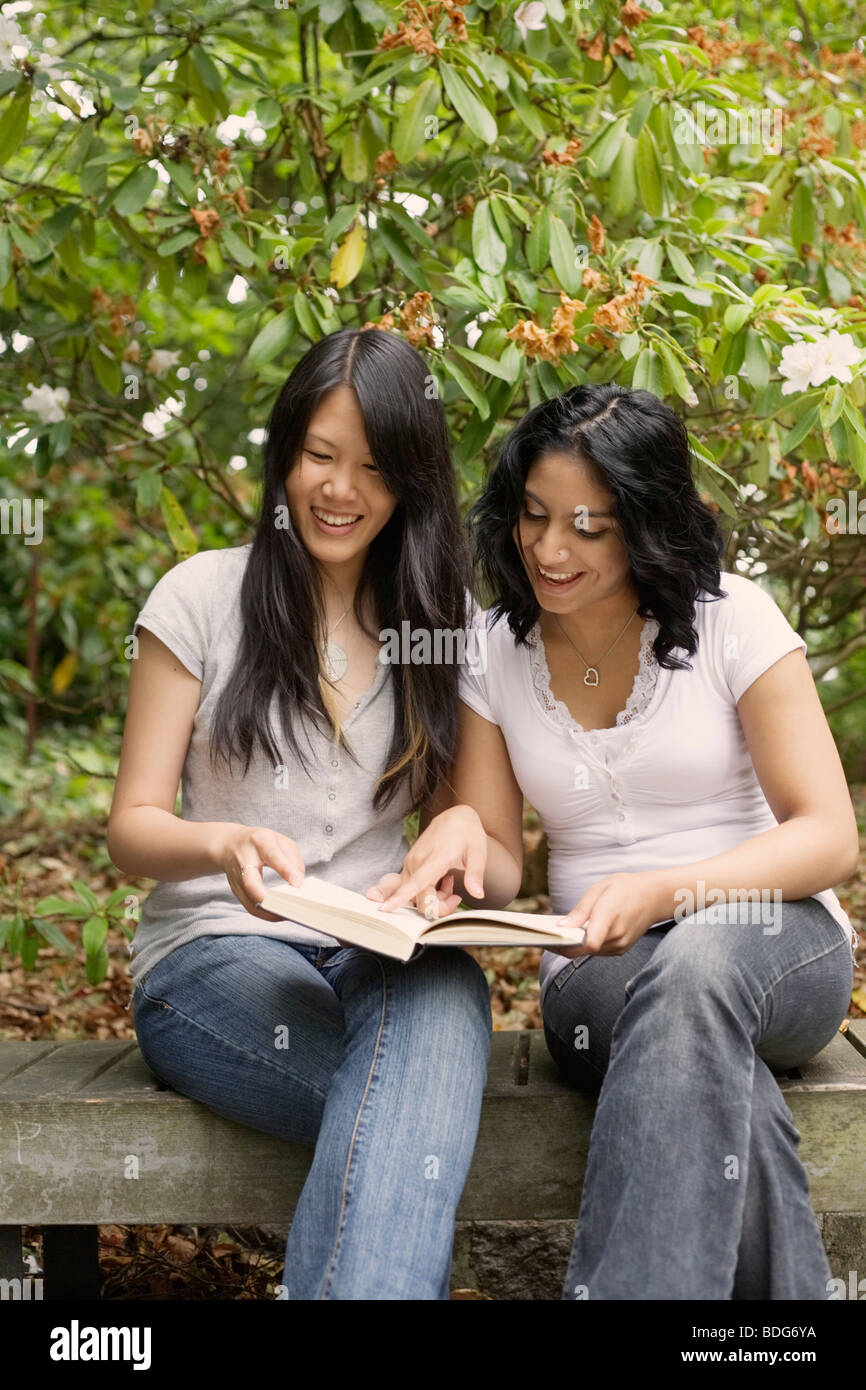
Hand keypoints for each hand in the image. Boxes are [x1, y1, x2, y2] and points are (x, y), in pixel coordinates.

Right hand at [215, 824, 305, 921]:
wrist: (229, 844)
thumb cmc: (260, 842)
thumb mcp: (280, 841)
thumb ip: (292, 859)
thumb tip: (298, 883)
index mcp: (259, 841)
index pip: (271, 855)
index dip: (285, 870)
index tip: (298, 884)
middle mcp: (243, 859)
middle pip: (251, 883)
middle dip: (270, 899)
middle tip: (290, 909)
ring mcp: (236, 877)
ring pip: (249, 901)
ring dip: (269, 912)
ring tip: (288, 916)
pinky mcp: (235, 890)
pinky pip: (250, 907)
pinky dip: (265, 914)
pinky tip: (279, 916)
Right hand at [365, 805, 486, 915]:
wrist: (455, 817)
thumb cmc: (467, 833)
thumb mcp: (478, 852)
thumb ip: (475, 874)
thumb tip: (478, 894)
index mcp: (434, 858)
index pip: (415, 883)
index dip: (400, 897)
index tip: (386, 908)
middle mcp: (417, 861)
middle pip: (419, 900)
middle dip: (439, 906)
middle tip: (456, 895)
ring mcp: (411, 863)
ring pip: (416, 896)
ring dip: (434, 898)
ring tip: (450, 882)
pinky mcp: (409, 865)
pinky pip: (414, 888)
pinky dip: (428, 891)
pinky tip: (442, 879)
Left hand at [551, 871, 665, 956]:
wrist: (655, 896)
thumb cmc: (625, 887)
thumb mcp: (600, 889)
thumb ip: (581, 910)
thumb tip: (562, 927)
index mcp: (610, 916)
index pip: (589, 943)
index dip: (566, 944)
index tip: (548, 937)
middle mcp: (617, 936)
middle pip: (582, 950)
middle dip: (562, 944)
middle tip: (543, 935)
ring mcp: (621, 946)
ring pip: (588, 952)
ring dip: (573, 945)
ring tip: (556, 933)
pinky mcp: (621, 949)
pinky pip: (597, 951)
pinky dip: (585, 944)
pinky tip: (576, 934)